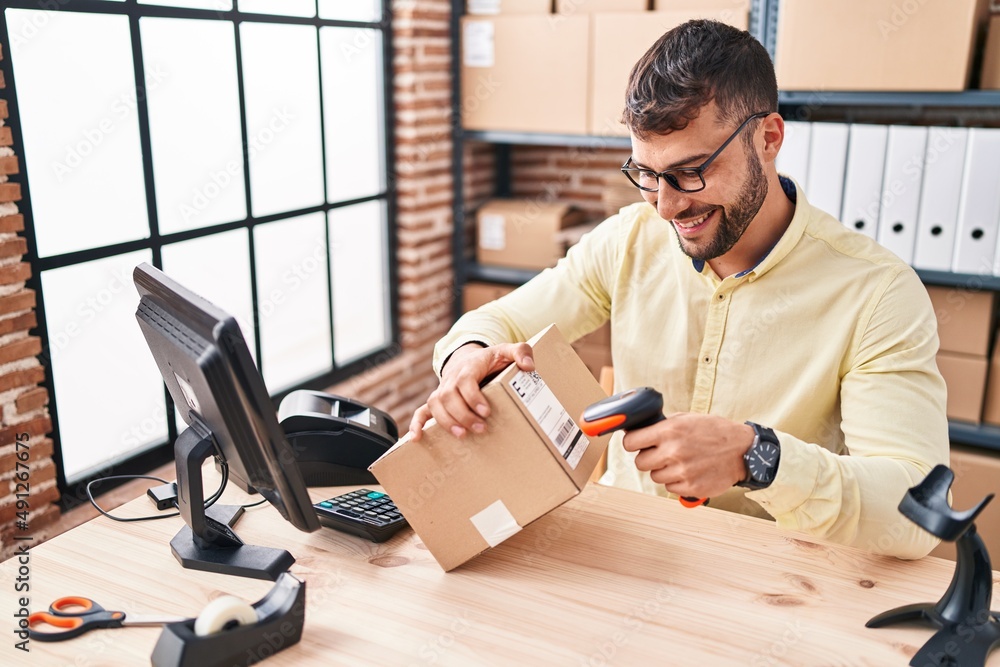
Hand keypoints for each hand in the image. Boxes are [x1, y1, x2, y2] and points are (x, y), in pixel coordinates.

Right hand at [408, 342, 534, 440]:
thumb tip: (529, 366)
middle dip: (463, 414)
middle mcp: (452, 378)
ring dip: (446, 421)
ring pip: (435, 404)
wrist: (468, 358)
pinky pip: (422, 411)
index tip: (486, 411)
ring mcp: (442, 390)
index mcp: (469, 367)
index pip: (466, 381)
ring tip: (462, 435)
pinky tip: (416, 438)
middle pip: (449, 395)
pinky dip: (417, 424)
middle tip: (481, 428)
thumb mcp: (506, 350)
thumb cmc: (490, 359)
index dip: (473, 397)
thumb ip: (521, 352)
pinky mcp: (437, 401)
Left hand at [621, 413, 753, 498]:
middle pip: (640, 463)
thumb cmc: (715, 432)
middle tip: (660, 454)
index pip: (630, 442)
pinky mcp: (690, 487)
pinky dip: (676, 482)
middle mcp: (673, 451)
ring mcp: (682, 471)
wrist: (742, 450)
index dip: (632, 443)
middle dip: (648, 458)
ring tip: (679, 462)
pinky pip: (669, 488)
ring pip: (655, 476)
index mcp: (669, 430)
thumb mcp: (687, 419)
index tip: (636, 444)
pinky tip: (688, 471)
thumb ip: (662, 425)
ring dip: (663, 471)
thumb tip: (638, 430)